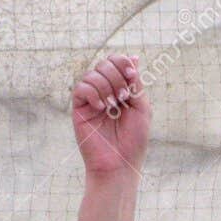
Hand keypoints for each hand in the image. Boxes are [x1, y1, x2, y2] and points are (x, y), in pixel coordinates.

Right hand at [71, 54, 148, 180]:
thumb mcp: (141, 107)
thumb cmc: (133, 140)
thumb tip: (133, 57)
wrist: (119, 164)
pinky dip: (92, 93)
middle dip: (116, 76)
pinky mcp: (79, 109)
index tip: (132, 77)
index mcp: (120, 89)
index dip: (123, 63)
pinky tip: (101, 107)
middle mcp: (105, 92)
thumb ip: (136, 83)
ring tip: (112, 106)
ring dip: (106, 86)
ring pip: (92, 74)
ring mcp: (91, 100)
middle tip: (123, 98)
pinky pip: (81, 88)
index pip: (116, 62)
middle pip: (104, 64)